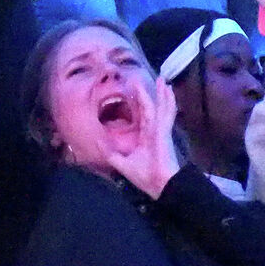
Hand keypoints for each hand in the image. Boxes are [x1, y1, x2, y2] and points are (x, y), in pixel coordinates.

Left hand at [103, 79, 183, 198]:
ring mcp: (160, 130)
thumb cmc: (145, 177)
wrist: (160, 185)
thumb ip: (110, 153)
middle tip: (140, 80)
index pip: (142, 117)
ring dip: (160, 93)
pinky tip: (168, 90)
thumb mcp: (121, 163)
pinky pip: (166, 113)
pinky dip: (168, 101)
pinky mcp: (164, 131)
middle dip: (146, 94)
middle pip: (150, 108)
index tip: (135, 94)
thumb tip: (96, 142)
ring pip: (160, 107)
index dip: (139, 106)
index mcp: (146, 137)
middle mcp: (154, 131)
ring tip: (161, 80)